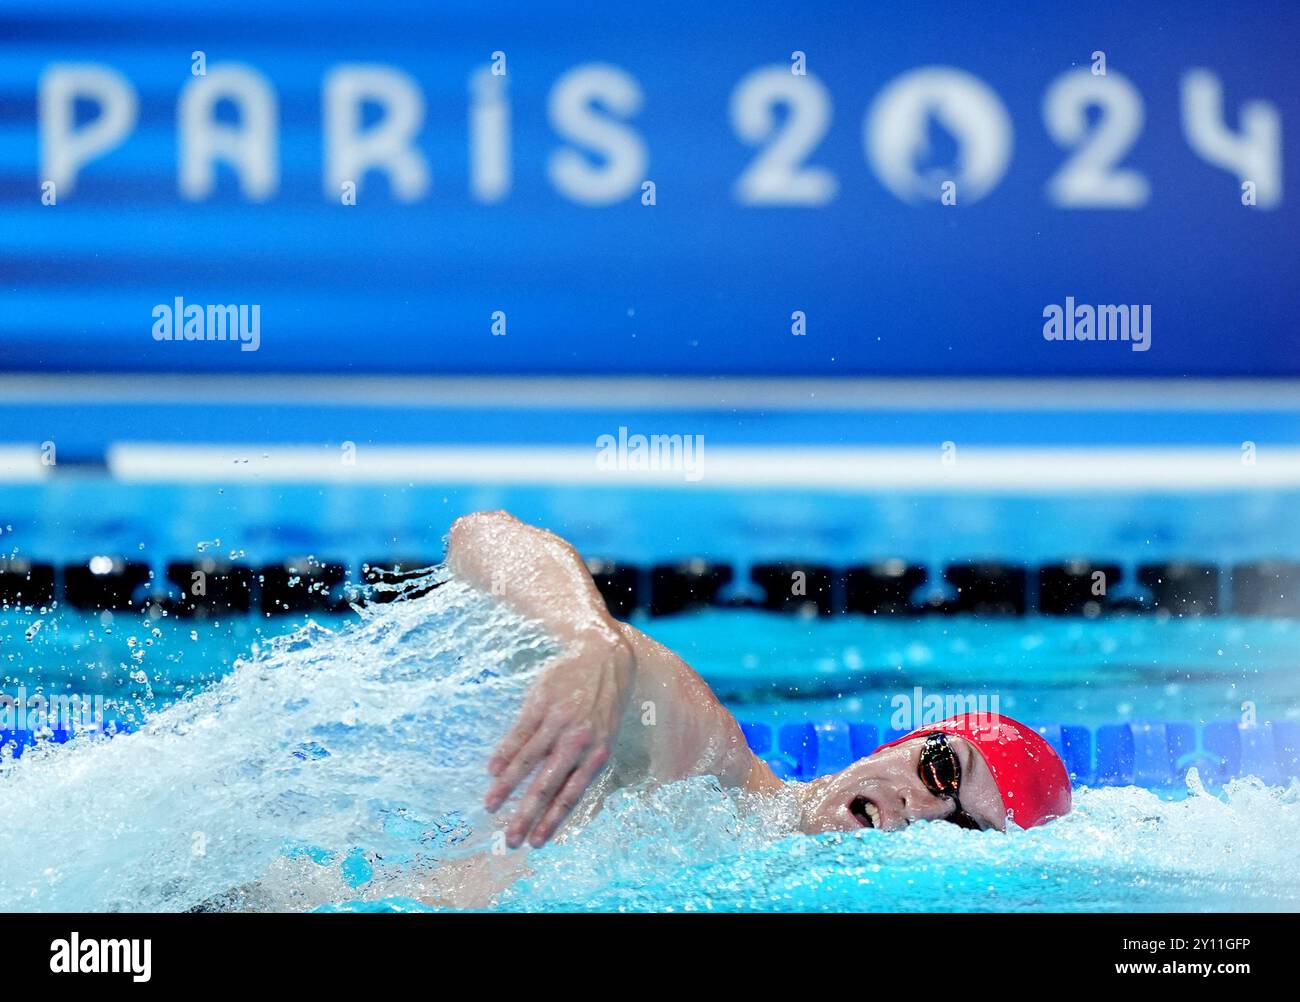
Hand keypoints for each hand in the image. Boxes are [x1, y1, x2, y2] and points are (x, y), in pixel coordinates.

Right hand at [485, 630, 634, 847]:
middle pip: (546, 785)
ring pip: (527, 761)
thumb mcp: (604, 735)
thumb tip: (559, 799)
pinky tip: (492, 770)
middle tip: (510, 839)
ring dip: (506, 787)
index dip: (551, 821)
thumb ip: (582, 764)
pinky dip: (504, 754)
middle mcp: (577, 741)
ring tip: (490, 806)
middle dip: (525, 815)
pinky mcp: (541, 702)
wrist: (603, 655)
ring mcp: (558, 721)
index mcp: (597, 754)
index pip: (571, 796)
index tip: (535, 843)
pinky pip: (519, 734)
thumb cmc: (603, 703)